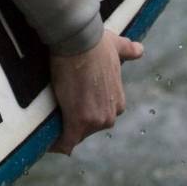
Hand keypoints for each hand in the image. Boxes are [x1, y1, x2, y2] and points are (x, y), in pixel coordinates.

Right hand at [48, 31, 144, 155]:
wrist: (79, 42)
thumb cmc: (96, 44)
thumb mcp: (117, 48)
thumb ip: (130, 50)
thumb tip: (139, 50)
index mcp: (118, 102)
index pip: (99, 117)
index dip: (84, 113)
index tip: (70, 107)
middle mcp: (109, 115)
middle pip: (87, 129)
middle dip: (72, 123)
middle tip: (56, 111)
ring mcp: (94, 120)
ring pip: (75, 135)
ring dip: (62, 131)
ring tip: (47, 123)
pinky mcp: (76, 122)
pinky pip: (65, 141)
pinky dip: (56, 144)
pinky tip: (46, 142)